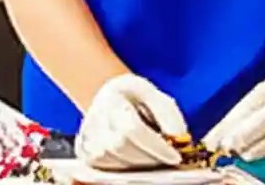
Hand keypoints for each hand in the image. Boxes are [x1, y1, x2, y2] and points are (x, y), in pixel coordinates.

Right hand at [75, 73, 189, 170]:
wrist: (108, 100)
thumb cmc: (134, 98)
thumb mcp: (154, 95)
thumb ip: (168, 114)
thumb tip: (179, 138)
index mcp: (111, 99)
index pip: (132, 128)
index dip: (155, 146)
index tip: (176, 156)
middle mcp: (94, 119)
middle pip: (121, 148)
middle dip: (150, 158)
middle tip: (168, 159)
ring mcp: (86, 138)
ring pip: (114, 164)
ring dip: (140, 166)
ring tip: (153, 157)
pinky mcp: (85, 154)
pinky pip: (108, 170)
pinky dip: (127, 170)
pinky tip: (138, 160)